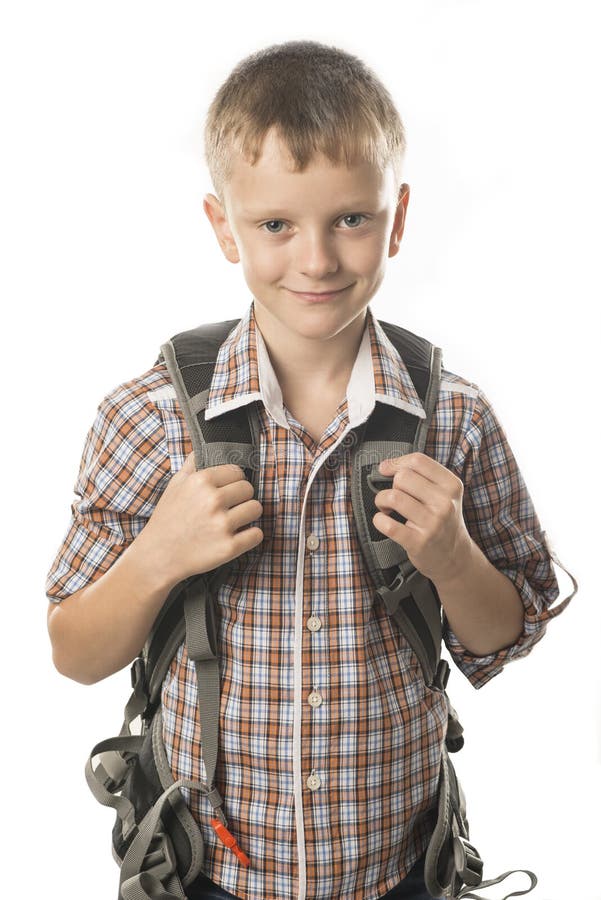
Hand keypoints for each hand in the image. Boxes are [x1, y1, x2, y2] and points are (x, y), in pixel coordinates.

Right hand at [138, 451, 263, 583]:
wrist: (158, 556)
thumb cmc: (167, 519)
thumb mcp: (175, 485)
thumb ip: (193, 463)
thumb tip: (204, 446)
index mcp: (201, 481)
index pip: (237, 472)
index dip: (233, 481)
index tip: (226, 491)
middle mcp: (213, 500)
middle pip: (249, 489)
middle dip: (241, 498)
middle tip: (229, 507)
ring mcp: (222, 524)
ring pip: (257, 509)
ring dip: (248, 515)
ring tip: (234, 521)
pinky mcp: (229, 547)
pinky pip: (257, 534)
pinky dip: (250, 536)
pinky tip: (237, 536)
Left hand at [373, 452, 472, 582]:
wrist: (455, 556)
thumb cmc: (443, 520)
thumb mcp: (445, 493)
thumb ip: (421, 476)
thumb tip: (385, 465)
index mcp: (451, 485)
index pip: (418, 460)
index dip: (396, 462)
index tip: (387, 469)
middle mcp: (445, 503)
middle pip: (402, 477)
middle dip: (391, 485)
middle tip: (393, 497)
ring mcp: (432, 523)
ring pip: (393, 497)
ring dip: (381, 501)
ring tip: (386, 508)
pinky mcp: (418, 542)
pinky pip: (388, 525)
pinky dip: (378, 520)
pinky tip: (383, 521)